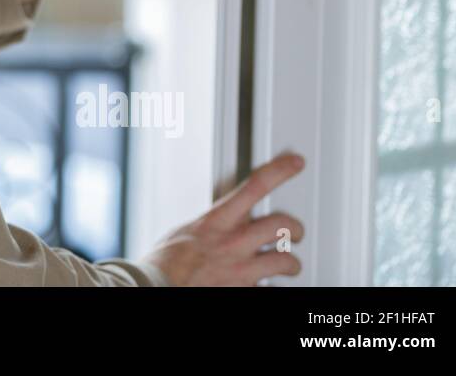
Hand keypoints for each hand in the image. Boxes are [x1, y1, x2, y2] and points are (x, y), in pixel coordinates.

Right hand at [144, 152, 306, 285]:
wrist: (158, 287)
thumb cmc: (165, 263)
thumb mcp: (186, 232)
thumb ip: (210, 227)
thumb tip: (216, 225)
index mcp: (216, 221)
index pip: (255, 186)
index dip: (280, 171)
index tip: (295, 163)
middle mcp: (234, 243)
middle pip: (283, 224)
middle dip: (296, 229)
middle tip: (297, 233)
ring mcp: (242, 269)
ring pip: (287, 261)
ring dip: (291, 263)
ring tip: (288, 265)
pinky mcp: (245, 291)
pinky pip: (269, 290)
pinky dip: (269, 288)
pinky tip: (265, 286)